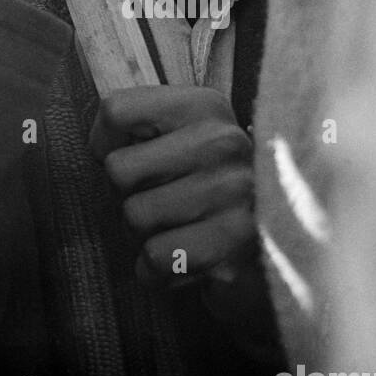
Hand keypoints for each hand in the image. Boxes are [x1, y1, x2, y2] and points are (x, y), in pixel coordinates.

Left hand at [89, 85, 257, 289]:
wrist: (279, 245)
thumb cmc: (206, 185)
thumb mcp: (181, 135)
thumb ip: (137, 124)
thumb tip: (96, 147)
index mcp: (205, 106)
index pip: (116, 110)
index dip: (103, 142)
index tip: (126, 155)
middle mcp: (225, 142)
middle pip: (118, 170)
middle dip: (128, 194)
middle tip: (161, 199)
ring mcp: (236, 194)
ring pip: (134, 217)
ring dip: (145, 233)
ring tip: (179, 228)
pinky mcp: (236, 247)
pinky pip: (155, 258)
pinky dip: (156, 269)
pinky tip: (183, 259)